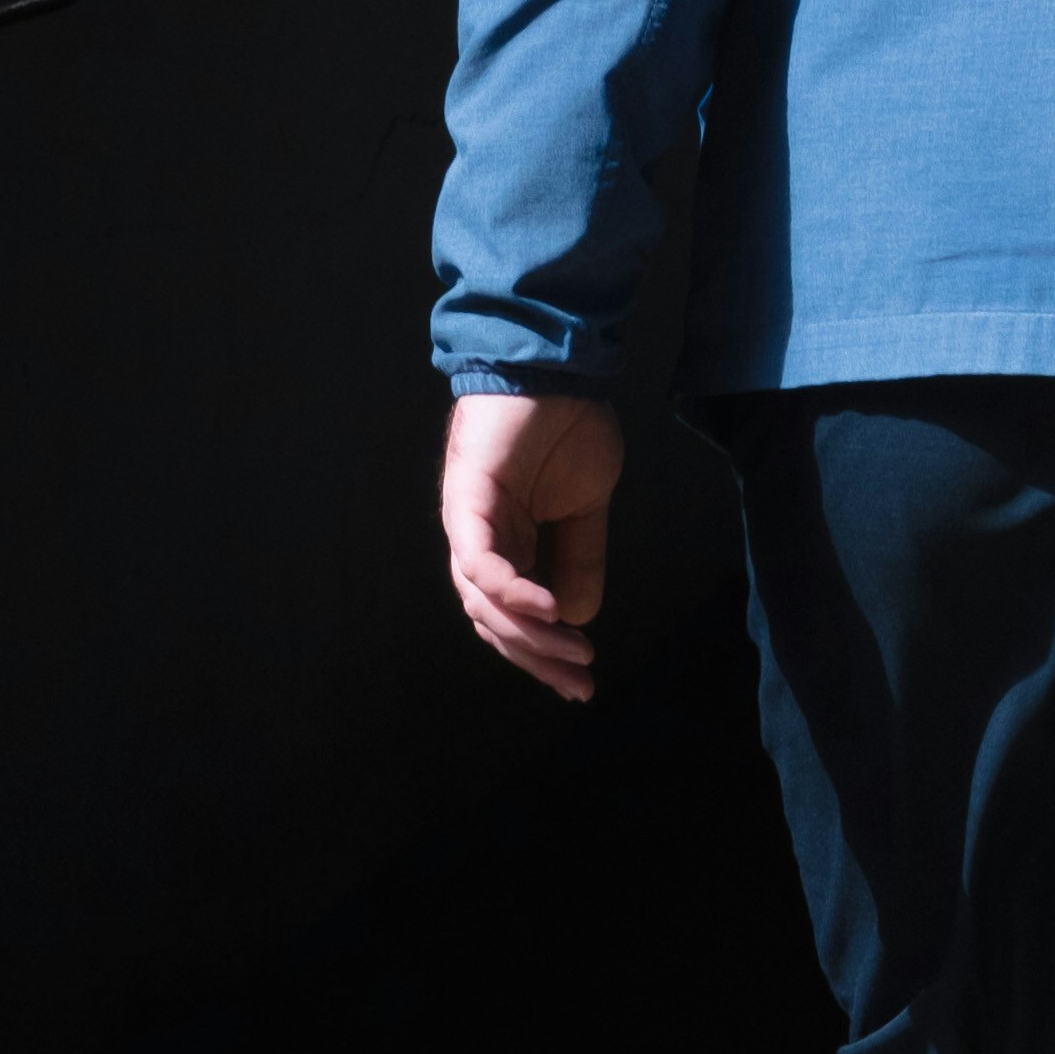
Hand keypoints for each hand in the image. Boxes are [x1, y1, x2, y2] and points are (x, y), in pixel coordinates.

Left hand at [441, 386, 625, 700]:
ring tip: (575, 651)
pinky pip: (484, 561)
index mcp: (506, 544)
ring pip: (484, 601)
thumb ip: (579, 559)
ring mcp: (470, 523)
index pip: (511, 617)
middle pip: (493, 621)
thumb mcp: (586, 507)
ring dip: (529, 634)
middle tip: (579, 685)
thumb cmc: (569, 427)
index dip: (543, 654)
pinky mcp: (468, 500)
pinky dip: (513, 591)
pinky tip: (551, 610)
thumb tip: (575, 617)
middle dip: (537, 658)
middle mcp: (479, 540)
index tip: (582, 684)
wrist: (557, 369)